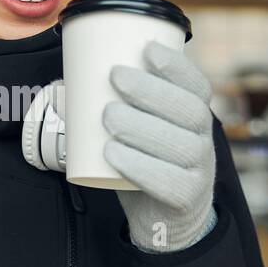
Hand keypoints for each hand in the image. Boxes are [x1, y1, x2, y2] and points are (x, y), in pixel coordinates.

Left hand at [102, 40, 216, 251]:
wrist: (163, 218)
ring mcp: (199, 170)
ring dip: (141, 125)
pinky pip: (169, 182)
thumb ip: (108, 108)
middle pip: (187, 110)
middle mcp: (204, 139)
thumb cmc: (146, 161)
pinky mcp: (186, 198)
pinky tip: (113, 153)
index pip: (196, 85)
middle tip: (115, 77)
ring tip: (108, 115)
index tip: (146, 49)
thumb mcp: (137, 132)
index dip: (177, 65)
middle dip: (151, 89)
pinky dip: (139, 166)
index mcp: (195, 115)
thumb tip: (63, 89)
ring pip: (179, 144)